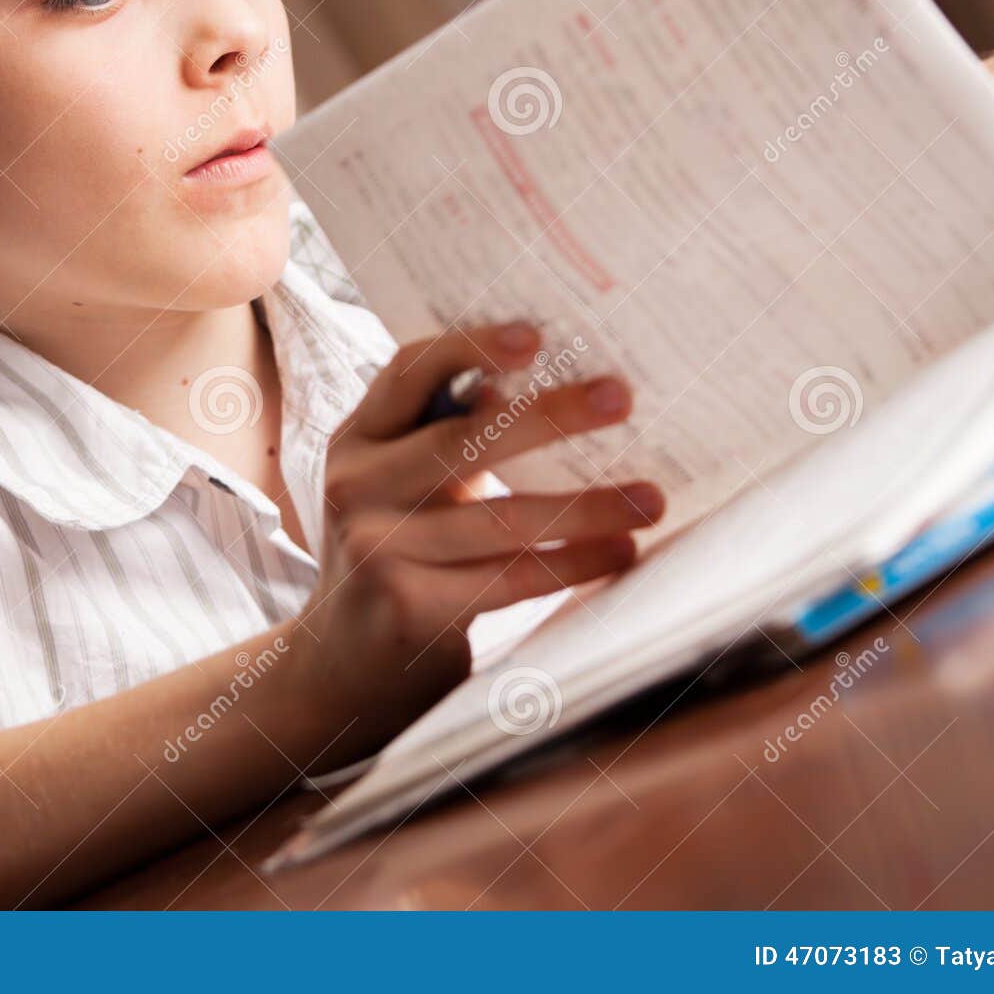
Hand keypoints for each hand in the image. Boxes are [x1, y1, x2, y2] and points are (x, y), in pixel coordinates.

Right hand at [285, 320, 663, 761]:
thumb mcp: (399, 479)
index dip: (471, 346)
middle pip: (461, 440)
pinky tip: (620, 552)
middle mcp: (355, 486)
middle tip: (621, 397)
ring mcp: (376, 549)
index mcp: (357, 437)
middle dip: (550, 417)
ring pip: (499, 519)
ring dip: (587, 507)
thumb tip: (543, 379)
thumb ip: (445, 431)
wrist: (343, 659)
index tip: (537, 334)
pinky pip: (509, 580)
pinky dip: (573, 563)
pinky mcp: (407, 608)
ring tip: (651, 498)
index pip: (408, 371)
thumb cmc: (396, 547)